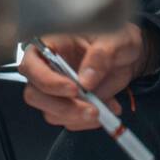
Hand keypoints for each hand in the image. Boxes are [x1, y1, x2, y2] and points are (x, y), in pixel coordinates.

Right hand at [18, 23, 159, 130]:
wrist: (128, 54)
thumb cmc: (116, 38)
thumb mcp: (114, 40)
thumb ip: (100, 56)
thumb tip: (86, 80)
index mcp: (50, 45)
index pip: (31, 65)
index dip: (47, 80)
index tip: (74, 89)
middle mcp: (47, 69)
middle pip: (35, 95)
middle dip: (62, 107)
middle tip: (91, 109)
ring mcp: (57, 90)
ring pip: (52, 113)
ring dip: (77, 117)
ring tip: (105, 109)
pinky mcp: (70, 105)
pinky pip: (71, 121)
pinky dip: (89, 121)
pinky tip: (109, 107)